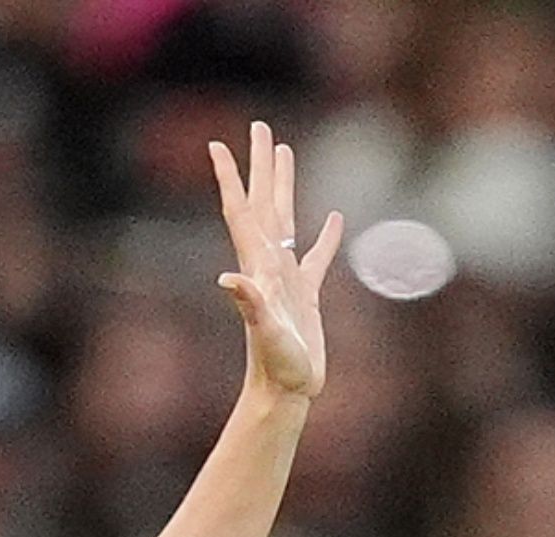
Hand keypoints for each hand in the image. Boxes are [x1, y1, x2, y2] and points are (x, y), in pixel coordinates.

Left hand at [209, 121, 341, 399]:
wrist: (285, 391)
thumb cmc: (275, 365)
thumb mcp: (264, 332)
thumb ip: (250, 304)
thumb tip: (228, 278)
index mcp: (258, 265)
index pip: (241, 211)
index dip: (230, 178)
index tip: (217, 144)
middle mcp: (268, 264)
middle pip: (263, 202)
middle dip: (259, 165)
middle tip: (258, 127)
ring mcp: (287, 277)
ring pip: (287, 217)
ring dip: (285, 185)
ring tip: (285, 151)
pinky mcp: (307, 295)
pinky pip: (318, 255)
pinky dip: (327, 236)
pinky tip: (337, 219)